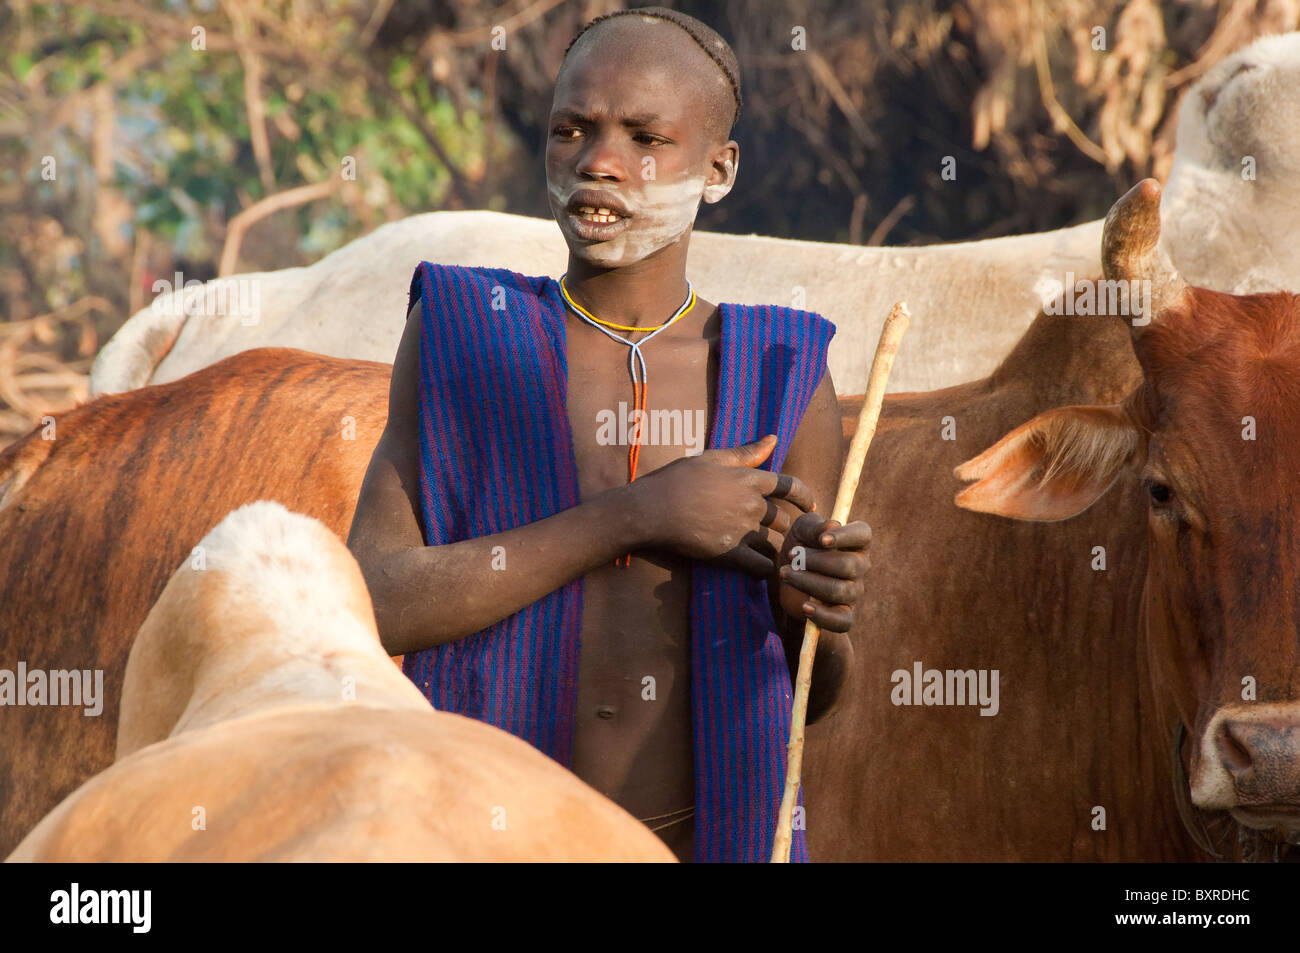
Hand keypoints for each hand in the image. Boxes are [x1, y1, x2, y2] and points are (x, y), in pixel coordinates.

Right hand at [631, 434, 815, 575]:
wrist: (653, 510)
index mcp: (750, 480)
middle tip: (793, 535)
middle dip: (791, 527)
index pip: (790, 487)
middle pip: (786, 519)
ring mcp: (743, 531)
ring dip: (781, 550)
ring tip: (782, 556)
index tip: (810, 505)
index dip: (805, 496)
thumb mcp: (712, 459)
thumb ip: (746, 452)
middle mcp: (752, 506)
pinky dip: (767, 570)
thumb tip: (773, 439)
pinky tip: (764, 570)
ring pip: (776, 544)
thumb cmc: (678, 479)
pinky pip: (761, 566)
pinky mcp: (731, 554)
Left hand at [776, 513, 870, 632]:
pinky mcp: (843, 615)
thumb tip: (832, 524)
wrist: (786, 579)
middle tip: (791, 556)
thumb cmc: (799, 546)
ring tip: (786, 574)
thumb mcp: (800, 531)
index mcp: (855, 541)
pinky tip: (805, 607)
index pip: (863, 534)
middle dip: (815, 561)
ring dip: (808, 582)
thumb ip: (814, 526)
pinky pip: (843, 622)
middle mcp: (860, 566)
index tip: (822, 540)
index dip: (845, 536)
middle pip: (848, 565)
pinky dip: (823, 616)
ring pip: (839, 590)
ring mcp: (854, 592)